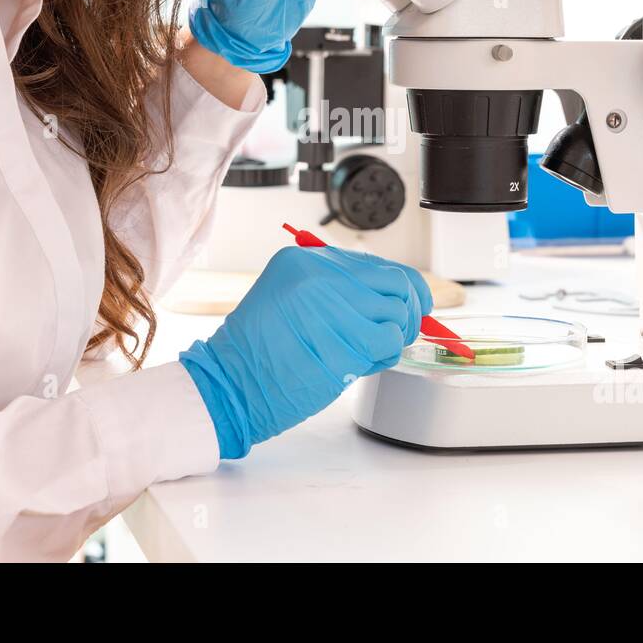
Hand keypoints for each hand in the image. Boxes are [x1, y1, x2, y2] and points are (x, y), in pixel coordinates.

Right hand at [179, 245, 432, 458]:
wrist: (231, 383)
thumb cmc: (261, 349)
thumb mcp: (291, 296)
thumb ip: (336, 289)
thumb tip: (393, 295)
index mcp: (307, 260)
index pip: (378, 263)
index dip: (402, 288)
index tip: (411, 304)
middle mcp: (323, 276)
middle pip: (398, 283)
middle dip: (410, 309)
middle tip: (401, 330)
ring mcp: (335, 307)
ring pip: (399, 314)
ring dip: (394, 338)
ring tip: (368, 351)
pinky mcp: (345, 343)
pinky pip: (390, 343)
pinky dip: (385, 356)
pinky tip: (363, 363)